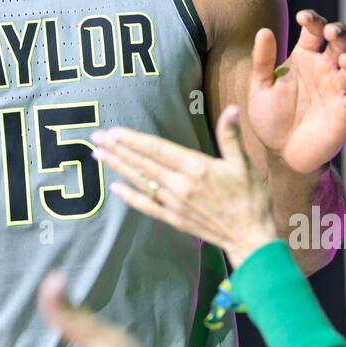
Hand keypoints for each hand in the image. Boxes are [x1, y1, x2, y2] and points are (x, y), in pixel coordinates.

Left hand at [91, 105, 276, 268]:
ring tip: (98, 155)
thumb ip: (231, 136)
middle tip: (95, 138)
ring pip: (140, 182)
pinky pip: (147, 206)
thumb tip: (233, 109)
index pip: (158, 150)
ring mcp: (174, 204)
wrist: (250, 237)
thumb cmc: (250, 198)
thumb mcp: (244, 164)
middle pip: (142, 164)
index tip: (114, 131)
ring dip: (118, 167)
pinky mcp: (174, 218)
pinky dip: (130, 197)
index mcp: (196, 168)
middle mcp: (180, 185)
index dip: (134, 140)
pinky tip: (116, 188)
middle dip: (117, 150)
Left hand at [248, 11, 345, 174]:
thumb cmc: (270, 116)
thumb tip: (263, 31)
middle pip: (341, 43)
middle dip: (341, 33)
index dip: (313, 20)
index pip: (314, 31)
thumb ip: (262, 61)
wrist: (280, 153)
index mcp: (304, 57)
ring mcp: (337, 91)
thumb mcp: (260, 88)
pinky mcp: (345, 115)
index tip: (303, 17)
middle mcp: (325, 69)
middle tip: (332, 32)